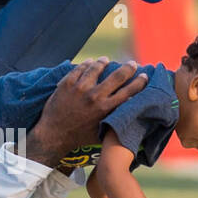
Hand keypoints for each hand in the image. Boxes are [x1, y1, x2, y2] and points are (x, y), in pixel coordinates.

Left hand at [25, 59, 147, 167]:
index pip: (128, 91)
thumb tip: (128, 116)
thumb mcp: (101, 132)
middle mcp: (95, 96)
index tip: (144, 76)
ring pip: (96, 68)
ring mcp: (80, 88)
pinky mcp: (67, 84)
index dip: (139, 82)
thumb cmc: (79, 137)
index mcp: (105, 109)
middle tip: (132, 64)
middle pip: (117, 76)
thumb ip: (114, 122)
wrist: (53, 135)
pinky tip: (90, 62)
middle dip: (128, 68)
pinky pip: (79, 69)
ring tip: (106, 60)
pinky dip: (86, 64)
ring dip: (103, 62)